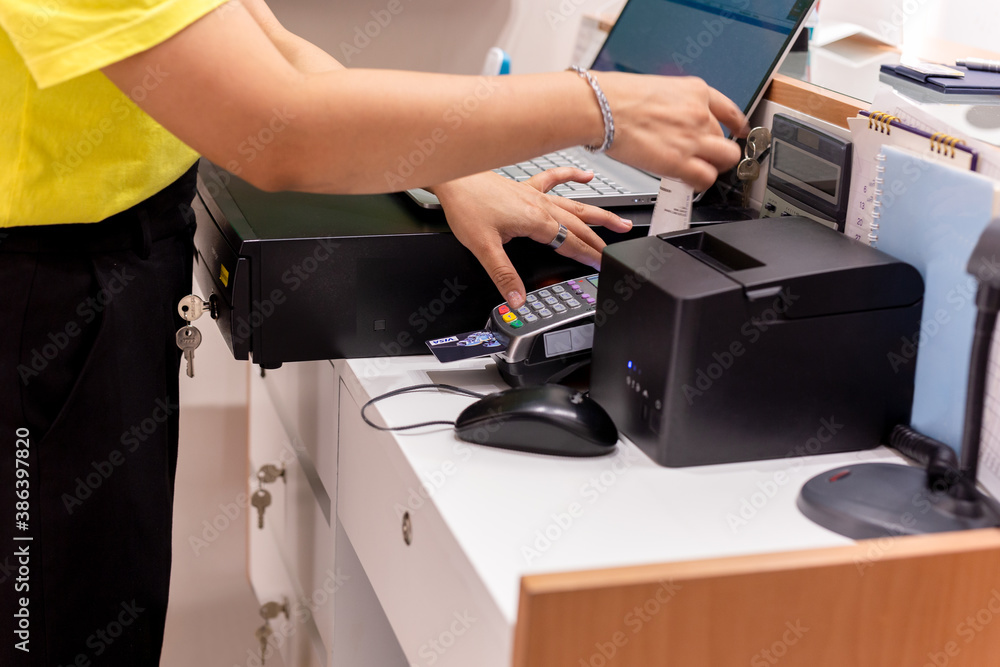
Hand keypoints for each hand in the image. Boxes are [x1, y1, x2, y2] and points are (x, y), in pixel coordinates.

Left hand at [432, 169, 632, 307]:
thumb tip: (516, 299)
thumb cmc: (466, 206)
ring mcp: (535, 194)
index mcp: (535, 222)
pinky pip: (555, 179)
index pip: (570, 243)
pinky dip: (573, 177)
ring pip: (575, 205)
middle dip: (601, 239)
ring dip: (598, 214)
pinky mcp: (526, 186)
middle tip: (620, 247)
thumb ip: (503, 275)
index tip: (603, 265)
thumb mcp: (483, 247)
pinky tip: (586, 176)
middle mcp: (540, 206)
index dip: (589, 256)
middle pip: (579, 225)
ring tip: (619, 220)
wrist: (453, 178)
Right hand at [596, 73, 746, 190]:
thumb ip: (674, 106)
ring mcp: (693, 138)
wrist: (601, 107)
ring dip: (712, 167)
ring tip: (695, 171)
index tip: (739, 133)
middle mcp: (700, 113)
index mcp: (695, 91)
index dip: (738, 126)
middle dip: (717, 152)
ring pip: (724, 160)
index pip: (730, 111)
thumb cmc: (615, 98)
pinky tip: (689, 181)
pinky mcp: (680, 161)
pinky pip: (706, 178)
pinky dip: (700, 183)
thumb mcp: (657, 89)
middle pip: (727, 140)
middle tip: (704, 158)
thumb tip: (673, 122)